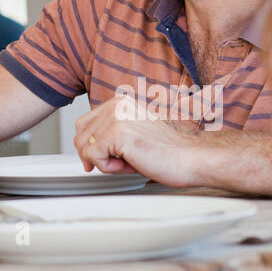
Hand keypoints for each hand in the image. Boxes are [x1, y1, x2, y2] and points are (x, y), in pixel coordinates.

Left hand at [72, 96, 202, 187]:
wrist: (191, 158)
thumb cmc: (168, 152)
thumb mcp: (131, 136)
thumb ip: (108, 136)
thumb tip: (84, 149)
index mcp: (120, 102)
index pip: (85, 122)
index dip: (88, 144)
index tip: (97, 159)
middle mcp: (116, 105)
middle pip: (80, 134)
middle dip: (93, 155)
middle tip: (116, 164)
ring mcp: (116, 117)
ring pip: (86, 147)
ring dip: (104, 162)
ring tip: (129, 162)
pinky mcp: (117, 133)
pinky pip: (94, 157)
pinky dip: (109, 168)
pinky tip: (131, 164)